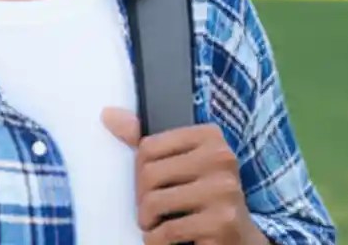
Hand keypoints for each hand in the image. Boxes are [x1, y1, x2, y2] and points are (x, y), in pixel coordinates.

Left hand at [101, 107, 267, 244]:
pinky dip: (156, 241)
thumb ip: (149, 143)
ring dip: (148, 222)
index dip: (140, 172)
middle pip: (149, 173)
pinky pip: (167, 231)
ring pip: (155, 202)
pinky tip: (165, 240)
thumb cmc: (204, 198)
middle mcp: (222, 159)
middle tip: (150, 211)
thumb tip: (108, 115)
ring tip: (157, 225)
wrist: (239, 237)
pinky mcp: (222, 224)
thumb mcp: (181, 165)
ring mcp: (224, 191)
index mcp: (211, 138)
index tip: (150, 185)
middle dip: (142, 199)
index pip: (148, 146)